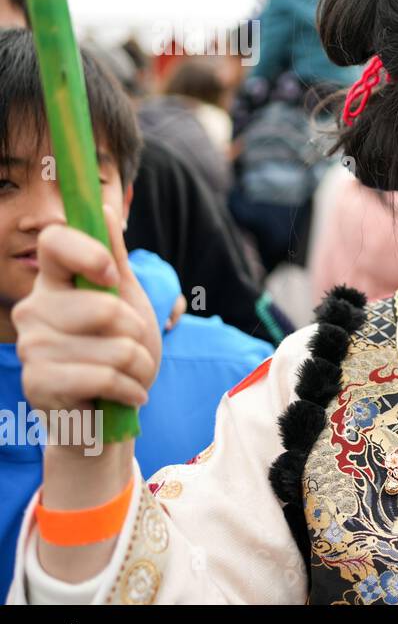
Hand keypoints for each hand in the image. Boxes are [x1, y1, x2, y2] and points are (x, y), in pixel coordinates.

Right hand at [14, 205, 159, 434]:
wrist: (108, 415)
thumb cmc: (118, 355)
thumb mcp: (126, 302)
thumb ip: (114, 259)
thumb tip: (104, 207)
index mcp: (54, 282)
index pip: (55, 241)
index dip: (89, 253)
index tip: (111, 276)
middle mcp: (34, 308)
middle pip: (106, 307)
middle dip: (138, 335)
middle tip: (132, 350)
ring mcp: (31, 346)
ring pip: (114, 347)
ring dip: (139, 368)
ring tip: (129, 376)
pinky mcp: (37, 382)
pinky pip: (104, 377)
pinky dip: (129, 389)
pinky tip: (126, 395)